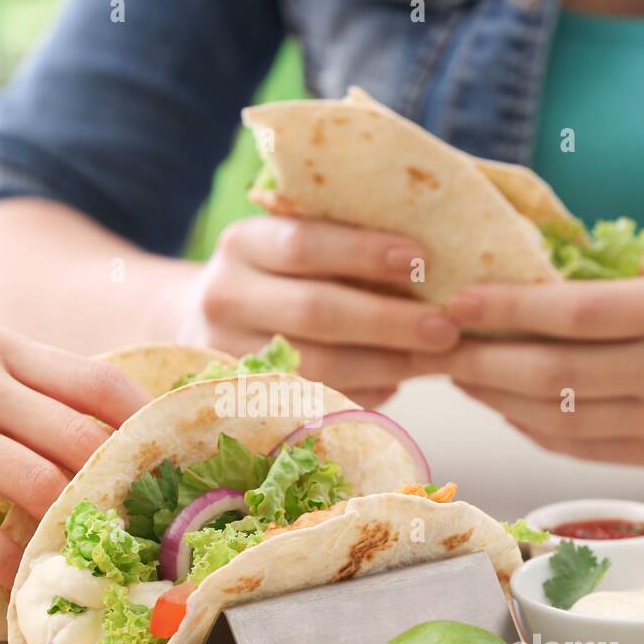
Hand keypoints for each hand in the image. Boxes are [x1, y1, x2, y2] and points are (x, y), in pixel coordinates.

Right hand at [179, 216, 460, 405]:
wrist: (198, 324)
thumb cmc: (273, 276)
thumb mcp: (289, 244)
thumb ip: (340, 244)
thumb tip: (427, 265)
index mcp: (243, 244)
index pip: (304, 244)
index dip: (363, 252)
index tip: (419, 259)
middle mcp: (225, 298)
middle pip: (314, 311)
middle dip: (388, 321)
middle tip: (444, 328)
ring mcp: (228, 354)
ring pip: (317, 366)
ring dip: (386, 364)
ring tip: (436, 359)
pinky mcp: (244, 400)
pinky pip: (315, 400)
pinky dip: (364, 391)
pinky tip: (398, 381)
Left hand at [426, 249, 643, 466]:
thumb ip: (629, 274)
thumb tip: (551, 270)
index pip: (574, 313)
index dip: (507, 309)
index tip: (460, 302)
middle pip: (554, 376)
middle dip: (483, 363)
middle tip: (441, 348)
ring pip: (560, 420)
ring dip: (499, 401)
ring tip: (463, 378)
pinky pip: (582, 449)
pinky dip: (537, 430)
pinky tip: (508, 410)